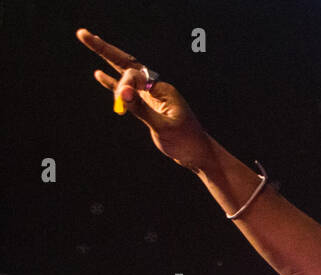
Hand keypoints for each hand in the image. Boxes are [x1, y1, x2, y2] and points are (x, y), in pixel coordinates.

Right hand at [76, 28, 214, 171]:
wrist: (197, 154)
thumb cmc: (185, 141)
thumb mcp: (163, 126)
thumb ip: (142, 109)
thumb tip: (122, 92)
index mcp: (162, 89)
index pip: (135, 76)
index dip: (123, 84)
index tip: (121, 100)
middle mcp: (156, 88)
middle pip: (126, 64)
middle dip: (105, 50)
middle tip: (82, 33)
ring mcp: (151, 96)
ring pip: (124, 74)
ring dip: (106, 60)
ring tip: (88, 41)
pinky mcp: (147, 106)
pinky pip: (126, 91)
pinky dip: (112, 83)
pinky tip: (98, 74)